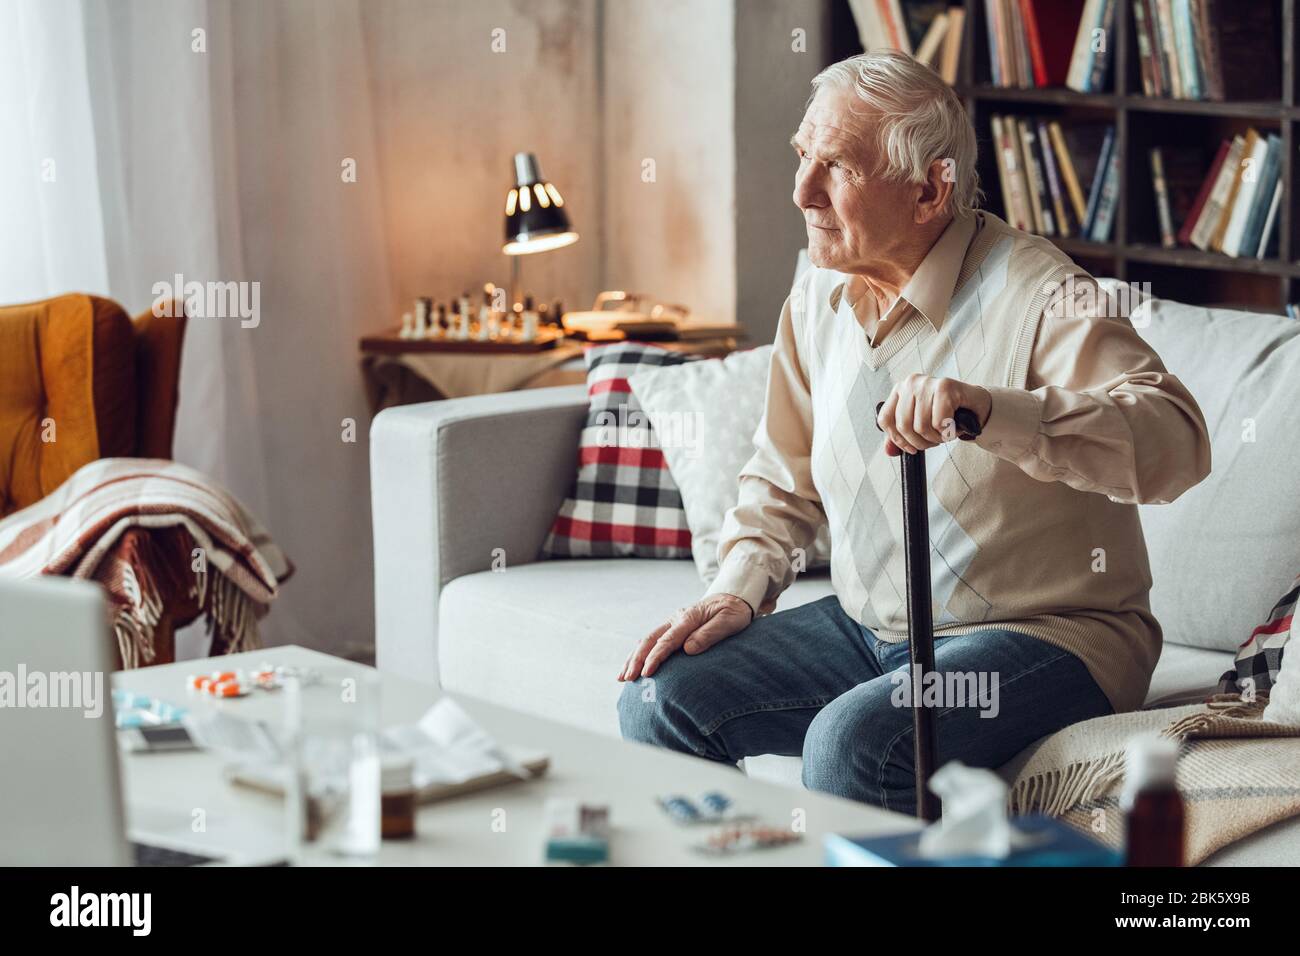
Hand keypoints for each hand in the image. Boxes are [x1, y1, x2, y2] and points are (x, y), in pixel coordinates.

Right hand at [617, 594, 753, 681]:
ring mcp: (671, 622)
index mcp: (688, 618)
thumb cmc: (733, 612)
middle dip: (636, 660)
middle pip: (650, 640)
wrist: (732, 598)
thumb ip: (709, 634)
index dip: (655, 657)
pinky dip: (639, 653)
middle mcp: (675, 619)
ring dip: (633, 658)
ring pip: (647, 640)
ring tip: (622, 676)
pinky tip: (631, 665)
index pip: (667, 640)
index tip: (646, 673)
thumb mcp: (728, 622)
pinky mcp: (671, 627)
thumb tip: (688, 649)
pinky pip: (652, 640)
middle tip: (627, 678)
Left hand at [876, 373, 990, 455]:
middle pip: (903, 425)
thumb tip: (889, 451)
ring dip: (936, 438)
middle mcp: (910, 383)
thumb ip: (901, 436)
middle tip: (934, 441)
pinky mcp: (945, 387)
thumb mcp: (919, 424)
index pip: (885, 419)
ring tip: (945, 433)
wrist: (975, 405)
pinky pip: (939, 422)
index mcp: (900, 390)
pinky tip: (953, 427)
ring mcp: (927, 383)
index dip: (897, 439)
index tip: (910, 448)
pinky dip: (948, 432)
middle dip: (920, 442)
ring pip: (921, 426)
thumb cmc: (946, 413)